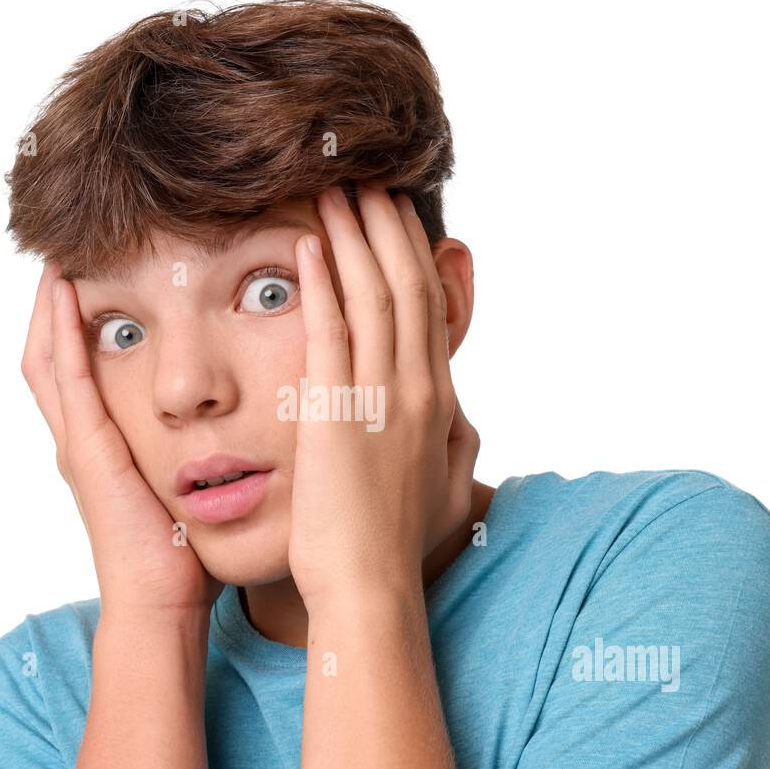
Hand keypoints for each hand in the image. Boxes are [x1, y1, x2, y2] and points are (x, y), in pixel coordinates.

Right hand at [20, 263, 222, 621]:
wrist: (164, 606)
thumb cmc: (183, 556)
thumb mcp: (187, 489)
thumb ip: (195, 453)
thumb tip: (230, 425)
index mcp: (103, 446)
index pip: (79, 367)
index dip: (78, 321)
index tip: (97, 273)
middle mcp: (80, 439)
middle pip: (49, 354)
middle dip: (53, 304)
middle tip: (65, 252)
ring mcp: (77, 445)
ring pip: (46, 358)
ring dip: (49, 307)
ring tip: (58, 256)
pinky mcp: (86, 453)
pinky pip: (67, 380)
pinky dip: (62, 334)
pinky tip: (66, 293)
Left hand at [286, 182, 479, 610]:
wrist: (369, 589)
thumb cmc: (399, 546)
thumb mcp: (448, 491)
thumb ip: (458, 447)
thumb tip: (461, 420)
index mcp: (438, 403)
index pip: (429, 311)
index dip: (414, 256)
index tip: (397, 217)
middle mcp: (417, 390)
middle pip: (406, 286)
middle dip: (387, 227)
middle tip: (366, 179)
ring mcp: (379, 400)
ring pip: (373, 297)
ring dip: (354, 237)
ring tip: (334, 190)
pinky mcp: (335, 414)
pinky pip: (330, 333)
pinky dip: (320, 284)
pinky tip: (307, 246)